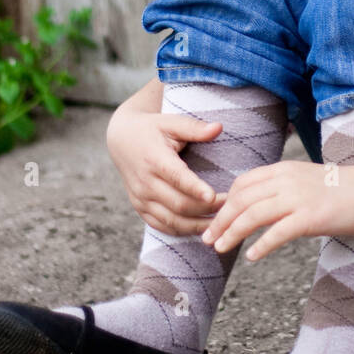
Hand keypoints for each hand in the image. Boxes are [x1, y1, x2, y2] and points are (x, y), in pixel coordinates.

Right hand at [106, 104, 226, 235]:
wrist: (122, 140)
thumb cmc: (152, 129)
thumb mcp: (170, 122)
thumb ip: (194, 127)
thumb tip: (218, 127)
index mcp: (154, 159)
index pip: (176, 177)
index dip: (195, 188)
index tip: (213, 196)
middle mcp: (145, 183)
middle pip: (179, 204)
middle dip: (206, 208)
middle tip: (230, 205)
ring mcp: (141, 199)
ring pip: (172, 220)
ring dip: (198, 225)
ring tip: (221, 221)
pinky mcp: (140, 208)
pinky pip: (162, 227)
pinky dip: (183, 231)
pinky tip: (202, 228)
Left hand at [199, 160, 353, 261]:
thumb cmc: (339, 188)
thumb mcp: (303, 179)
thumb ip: (280, 187)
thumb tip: (255, 205)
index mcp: (282, 170)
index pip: (242, 183)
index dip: (224, 203)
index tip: (215, 220)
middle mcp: (286, 180)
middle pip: (241, 199)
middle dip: (220, 220)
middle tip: (208, 238)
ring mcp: (298, 198)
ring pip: (253, 215)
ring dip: (232, 233)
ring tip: (220, 248)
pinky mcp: (311, 217)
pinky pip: (278, 232)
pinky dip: (261, 245)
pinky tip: (251, 256)